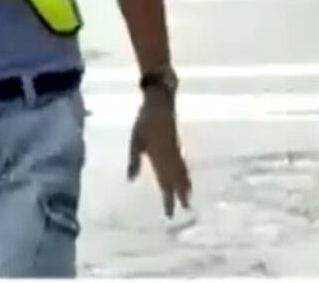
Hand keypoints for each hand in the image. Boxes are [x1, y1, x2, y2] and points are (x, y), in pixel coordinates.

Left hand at [128, 89, 191, 217]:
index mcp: (160, 159)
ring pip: (182, 172)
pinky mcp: (177, 144)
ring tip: (188, 197)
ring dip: (185, 185)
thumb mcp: (135, 142)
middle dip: (181, 195)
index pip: (165, 184)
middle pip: (177, 180)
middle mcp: (171, 158)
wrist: (160, 104)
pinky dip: (185, 173)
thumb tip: (130, 180)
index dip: (168, 199)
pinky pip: (183, 163)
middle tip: (186, 209)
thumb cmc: (144, 122)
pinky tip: (184, 175)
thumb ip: (134, 161)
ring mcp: (176, 151)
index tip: (171, 214)